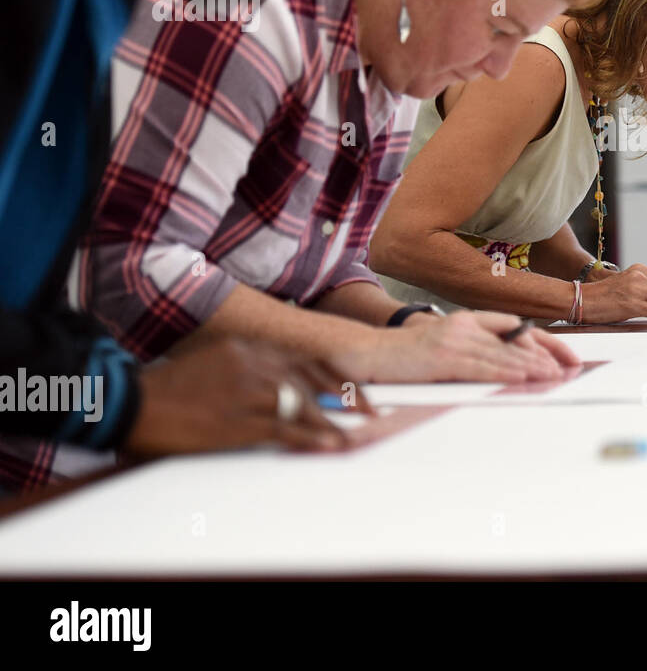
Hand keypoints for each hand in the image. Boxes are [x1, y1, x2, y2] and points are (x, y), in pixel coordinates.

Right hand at [124, 337, 361, 457]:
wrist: (131, 402)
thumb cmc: (168, 390)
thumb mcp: (211, 363)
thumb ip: (245, 367)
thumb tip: (278, 384)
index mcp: (246, 347)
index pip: (302, 359)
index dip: (334, 375)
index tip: (354, 388)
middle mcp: (251, 363)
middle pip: (312, 378)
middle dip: (346, 395)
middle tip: (370, 409)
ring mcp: (246, 391)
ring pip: (303, 403)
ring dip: (333, 421)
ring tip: (354, 433)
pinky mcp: (237, 421)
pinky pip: (285, 428)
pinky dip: (312, 437)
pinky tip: (331, 443)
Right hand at [359, 309, 578, 381]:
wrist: (368, 352)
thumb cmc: (404, 355)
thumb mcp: (442, 344)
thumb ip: (471, 348)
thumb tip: (504, 365)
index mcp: (466, 319)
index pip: (514, 327)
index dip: (541, 340)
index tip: (563, 355)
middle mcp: (463, 325)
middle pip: (513, 340)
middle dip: (545, 355)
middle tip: (570, 367)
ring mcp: (453, 340)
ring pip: (502, 354)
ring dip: (531, 366)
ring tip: (554, 375)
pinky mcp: (443, 358)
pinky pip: (481, 367)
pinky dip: (504, 373)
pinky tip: (522, 377)